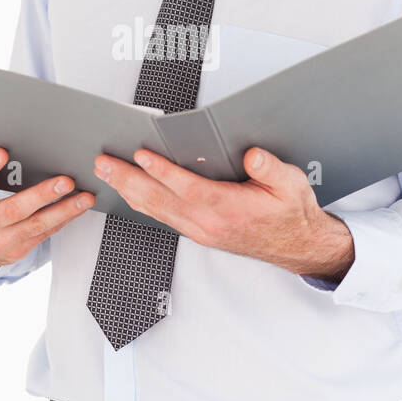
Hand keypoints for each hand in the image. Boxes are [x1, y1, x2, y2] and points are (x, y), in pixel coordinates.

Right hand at [0, 147, 94, 267]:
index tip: (2, 152)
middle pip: (12, 209)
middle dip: (41, 194)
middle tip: (65, 181)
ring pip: (35, 225)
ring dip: (63, 210)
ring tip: (84, 197)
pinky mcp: (16, 250)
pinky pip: (44, 233)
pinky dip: (63, 219)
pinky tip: (77, 208)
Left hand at [93, 145, 354, 278]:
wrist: (296, 246)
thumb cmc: (291, 213)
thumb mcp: (291, 185)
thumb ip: (270, 170)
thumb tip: (252, 155)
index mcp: (229, 209)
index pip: (188, 188)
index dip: (163, 172)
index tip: (142, 155)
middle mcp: (209, 223)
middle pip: (160, 200)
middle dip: (129, 179)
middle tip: (105, 162)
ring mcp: (200, 231)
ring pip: (156, 210)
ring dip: (128, 190)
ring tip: (106, 172)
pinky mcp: (197, 232)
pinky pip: (162, 217)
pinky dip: (141, 202)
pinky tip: (128, 191)